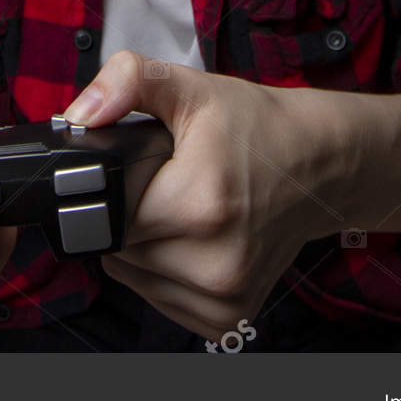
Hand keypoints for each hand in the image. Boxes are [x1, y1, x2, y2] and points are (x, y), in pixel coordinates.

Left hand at [61, 51, 360, 342]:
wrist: (321, 164)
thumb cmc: (258, 128)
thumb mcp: (192, 88)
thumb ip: (128, 82)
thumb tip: (80, 115)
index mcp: (199, 206)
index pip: (106, 214)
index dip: (113, 189)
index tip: (140, 172)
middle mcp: (214, 263)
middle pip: (117, 248)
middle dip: (128, 215)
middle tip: (166, 185)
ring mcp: (224, 297)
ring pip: (133, 277)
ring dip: (143, 247)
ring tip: (182, 210)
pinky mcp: (229, 317)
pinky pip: (161, 299)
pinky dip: (164, 272)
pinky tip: (192, 240)